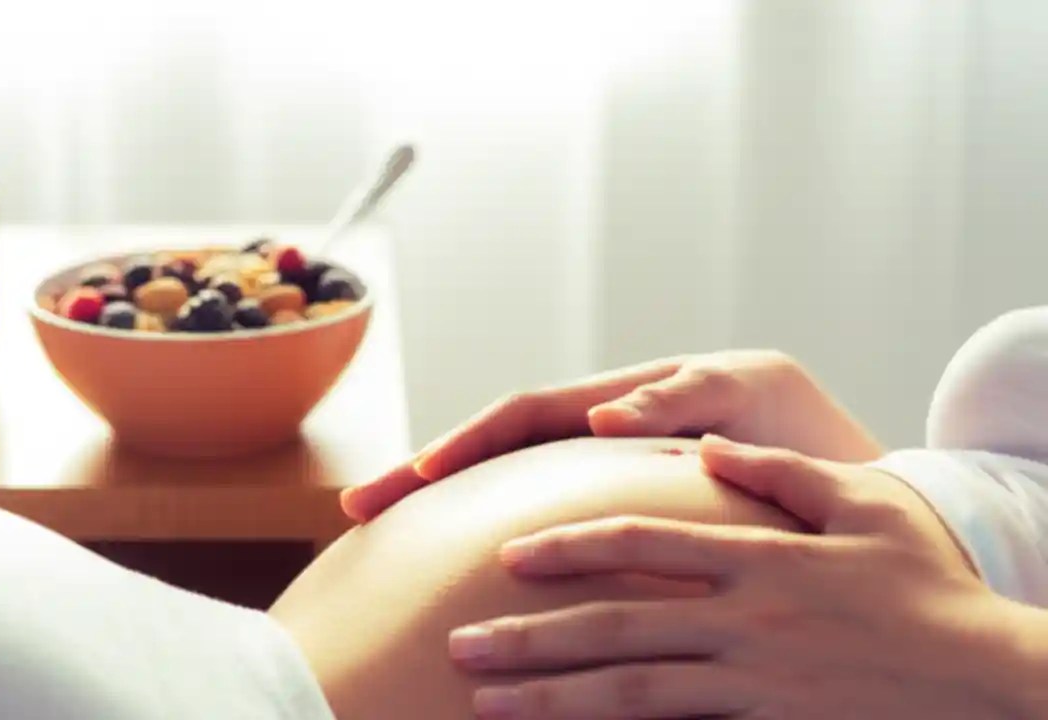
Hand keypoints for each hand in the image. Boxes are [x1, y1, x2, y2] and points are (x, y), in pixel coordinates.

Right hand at [342, 351, 882, 521]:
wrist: (850, 488)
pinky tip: (478, 594)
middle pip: (495, 456)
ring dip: (450, 518)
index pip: (523, 415)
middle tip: (360, 515)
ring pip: (513, 498)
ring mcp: (607, 486)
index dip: (466, 441)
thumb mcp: (754, 400)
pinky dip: (505, 551)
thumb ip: (689, 398)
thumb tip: (607, 415)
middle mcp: (598, 443)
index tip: (415, 476)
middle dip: (424, 479)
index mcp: (621, 405)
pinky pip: (554, 536)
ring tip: (390, 559)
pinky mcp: (626, 526)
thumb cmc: (805, 440)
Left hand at [447, 437, 1033, 719]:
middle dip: (528, 637)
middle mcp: (741, 620)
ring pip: (631, 691)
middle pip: (614, 627)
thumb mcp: (865, 504)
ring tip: (483, 701)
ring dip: (552, 697)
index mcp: (757, 556)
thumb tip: (711, 449)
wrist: (989, 679)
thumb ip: (782, 473)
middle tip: (459, 645)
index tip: (508, 555)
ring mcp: (751, 682)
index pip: (640, 543)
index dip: (568, 548)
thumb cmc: (926, 584)